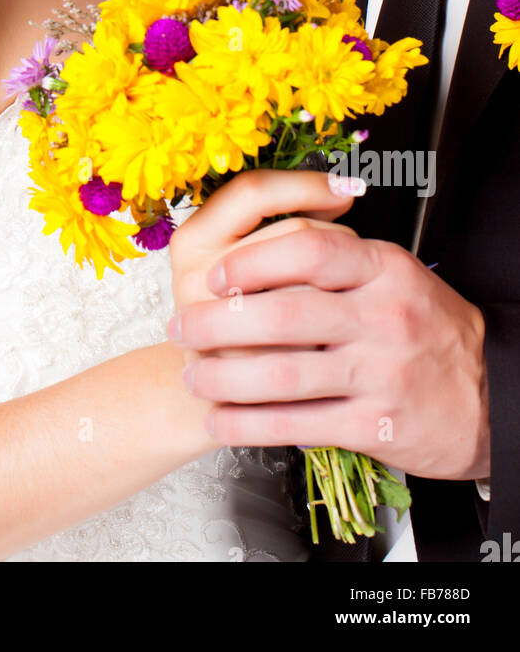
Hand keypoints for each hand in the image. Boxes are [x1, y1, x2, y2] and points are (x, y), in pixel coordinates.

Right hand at [168, 167, 360, 402]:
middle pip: (297, 235)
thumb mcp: (233, 260)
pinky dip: (341, 330)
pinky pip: (321, 334)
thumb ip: (271, 225)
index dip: (307, 184)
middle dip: (339, 242)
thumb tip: (343, 192)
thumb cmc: (240, 317)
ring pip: (317, 281)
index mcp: (191, 241)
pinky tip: (339, 334)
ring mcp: (224, 326)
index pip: (253, 191)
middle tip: (347, 262)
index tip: (349, 190)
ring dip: (344, 286)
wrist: (215, 401)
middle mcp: (198, 278)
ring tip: (341, 297)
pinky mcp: (253, 370)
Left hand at [169, 221, 490, 481]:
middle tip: (183, 328)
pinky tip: (222, 422)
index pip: (309, 249)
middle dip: (218, 324)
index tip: (214, 275)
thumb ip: (335, 258)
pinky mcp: (376, 424)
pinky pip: (298, 425)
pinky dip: (249, 425)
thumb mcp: (392, 274)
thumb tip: (253, 247)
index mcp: (383, 268)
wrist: (490, 394)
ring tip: (195, 377)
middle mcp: (383, 317)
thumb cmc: (426, 327)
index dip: (251, 261)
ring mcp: (380, 372)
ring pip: (284, 374)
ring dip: (224, 378)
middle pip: (284, 313)